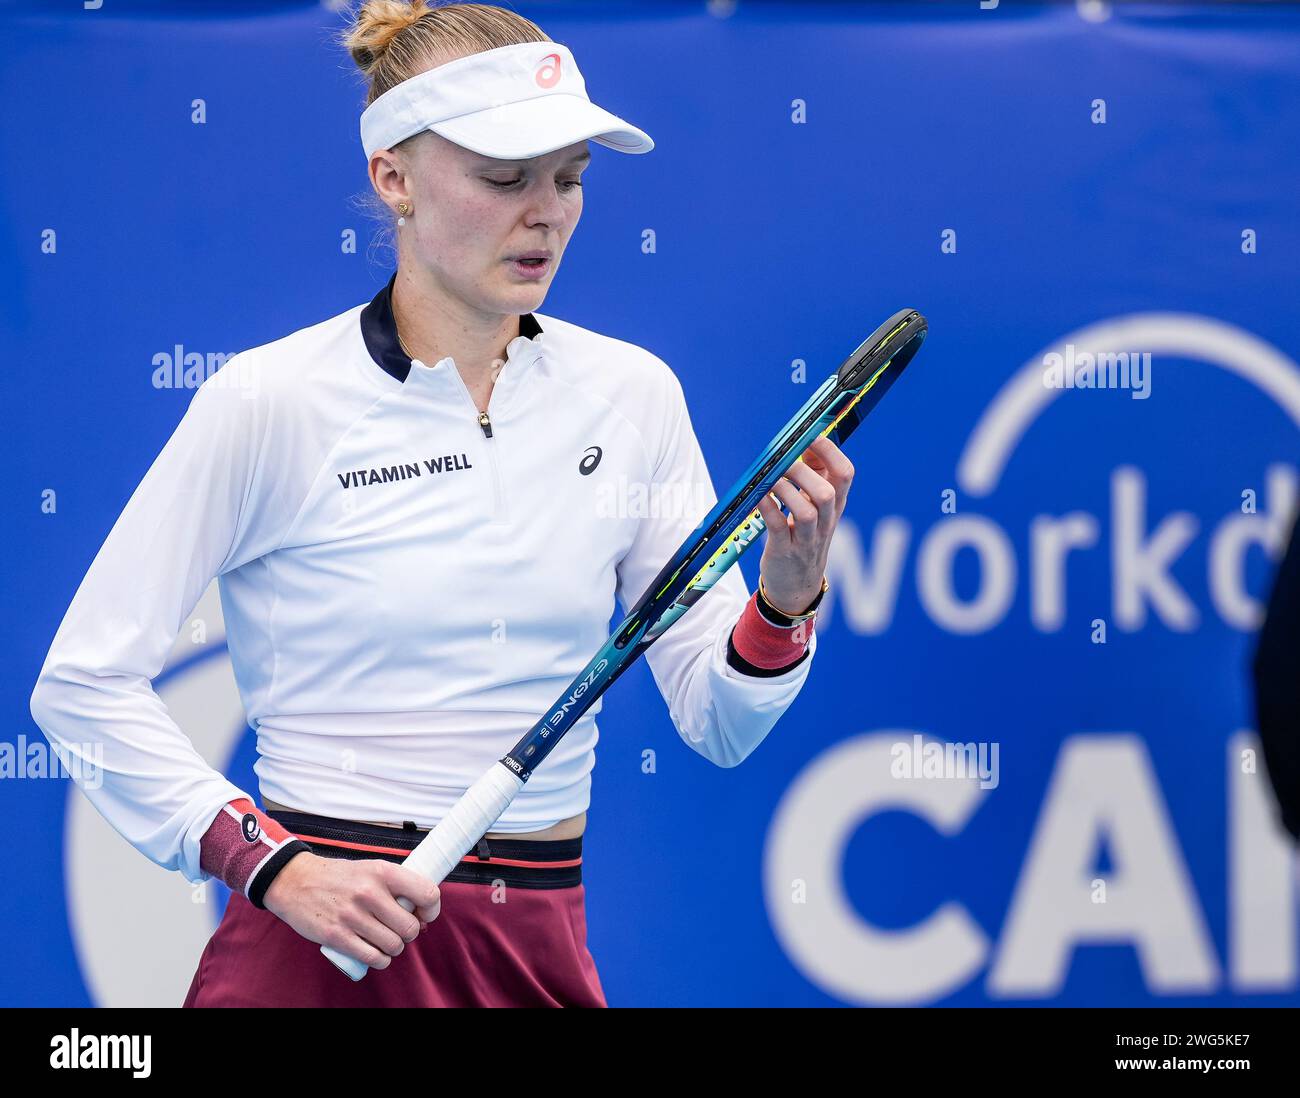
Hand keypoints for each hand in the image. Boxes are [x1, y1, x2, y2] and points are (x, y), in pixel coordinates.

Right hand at [263, 852, 441, 971]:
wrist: (295, 881)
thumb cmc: (338, 877)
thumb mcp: (370, 868)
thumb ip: (395, 885)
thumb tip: (421, 913)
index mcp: (383, 871)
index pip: (427, 893)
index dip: (432, 909)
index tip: (425, 915)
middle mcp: (370, 892)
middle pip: (410, 928)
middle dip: (408, 934)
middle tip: (398, 929)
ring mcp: (352, 915)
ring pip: (393, 945)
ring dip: (394, 949)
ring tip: (386, 941)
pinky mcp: (336, 936)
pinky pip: (373, 958)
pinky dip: (380, 960)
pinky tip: (377, 954)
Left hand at [755, 436, 853, 613]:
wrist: (797, 588)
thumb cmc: (804, 539)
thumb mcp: (816, 509)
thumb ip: (813, 477)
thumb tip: (806, 443)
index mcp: (835, 506)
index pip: (844, 473)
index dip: (829, 450)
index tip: (809, 434)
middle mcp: (825, 522)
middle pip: (828, 491)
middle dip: (803, 471)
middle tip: (783, 460)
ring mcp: (807, 539)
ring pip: (807, 511)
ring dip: (785, 490)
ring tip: (769, 479)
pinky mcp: (785, 551)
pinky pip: (778, 527)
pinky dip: (767, 508)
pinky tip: (757, 496)